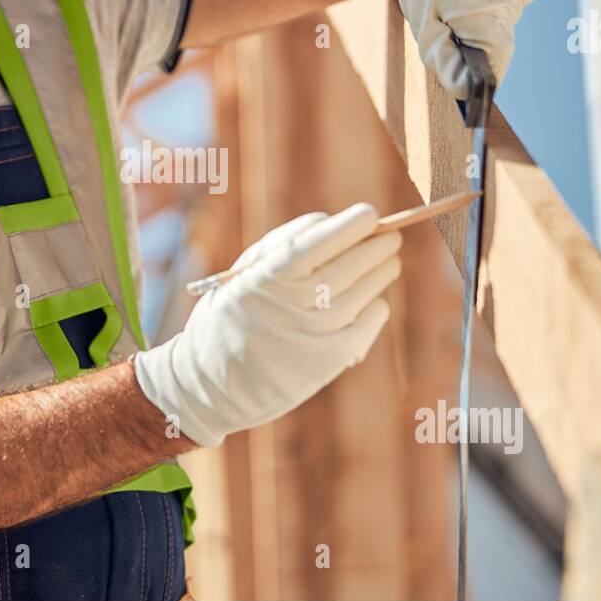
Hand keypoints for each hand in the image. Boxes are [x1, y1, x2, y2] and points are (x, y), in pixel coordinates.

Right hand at [133, 203, 401, 448]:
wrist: (211, 386)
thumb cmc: (227, 319)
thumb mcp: (240, 274)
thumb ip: (280, 244)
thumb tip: (329, 222)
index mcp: (269, 276)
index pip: (323, 240)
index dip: (352, 224)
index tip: (368, 214)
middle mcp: (296, 302)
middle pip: (353, 264)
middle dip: (377, 246)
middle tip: (389, 237)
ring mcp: (316, 333)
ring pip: (367, 291)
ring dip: (382, 272)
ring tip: (388, 263)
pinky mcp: (330, 359)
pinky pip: (368, 323)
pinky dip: (376, 307)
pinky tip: (373, 300)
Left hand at [358, 0, 544, 98]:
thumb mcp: (420, 21)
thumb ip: (444, 59)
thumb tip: (468, 92)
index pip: (498, 52)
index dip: (489, 66)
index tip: (478, 71)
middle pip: (506, 27)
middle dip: (483, 26)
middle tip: (455, 2)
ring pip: (518, 3)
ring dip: (496, 0)